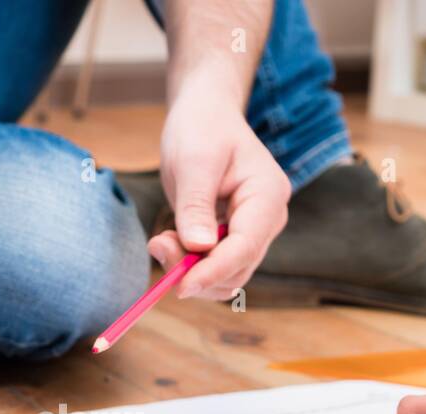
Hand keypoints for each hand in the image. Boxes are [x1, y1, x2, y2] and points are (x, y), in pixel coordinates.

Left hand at [149, 82, 290, 299]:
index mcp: (268, 195)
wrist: (206, 116)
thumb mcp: (193, 161)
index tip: (180, 287)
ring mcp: (253, 231)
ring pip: (225, 275)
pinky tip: (169, 239)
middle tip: (157, 244)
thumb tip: (199, 248)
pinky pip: (215, 266)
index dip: (213, 272)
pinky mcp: (234, 238)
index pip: (245, 247)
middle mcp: (268, 219)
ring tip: (160, 239)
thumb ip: (196, 206)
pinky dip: (189, 264)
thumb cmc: (201, 128)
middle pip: (237, 268)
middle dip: (197, 271)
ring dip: (189, 270)